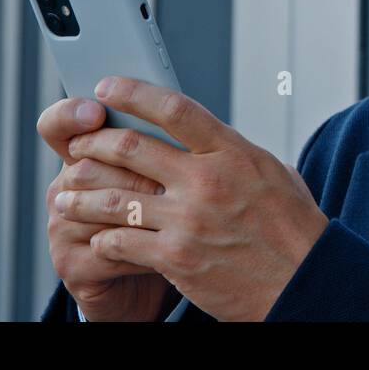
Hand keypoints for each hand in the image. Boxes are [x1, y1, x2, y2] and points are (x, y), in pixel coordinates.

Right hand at [38, 97, 173, 320]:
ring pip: (99, 208)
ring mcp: (61, 227)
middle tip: (169, 182)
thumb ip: (160, 143)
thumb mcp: (163, 172)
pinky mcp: (71, 264)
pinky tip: (173, 247)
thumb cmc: (165, 214)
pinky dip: (147, 248)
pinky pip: (109, 248)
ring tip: (180, 214)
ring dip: (144, 211)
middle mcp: (63, 188)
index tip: (96, 110)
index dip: (70, 114)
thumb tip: (178, 116)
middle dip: (134, 172)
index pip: (58, 126)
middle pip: (86, 167)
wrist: (159, 273)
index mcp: (83, 156)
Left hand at [53, 77, 329, 320]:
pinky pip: (120, 243)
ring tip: (65, 196)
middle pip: (131, 148)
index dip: (134, 94)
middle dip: (93, 144)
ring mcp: (189, 220)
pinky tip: (96, 239)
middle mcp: (207, 181)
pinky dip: (102, 239)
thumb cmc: (293, 229)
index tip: (107, 87)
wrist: (303, 282)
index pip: (174, 109)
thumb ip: (236, 153)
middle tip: (76, 146)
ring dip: (82, 195)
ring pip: (115, 198)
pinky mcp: (177, 259)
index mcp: (233, 153)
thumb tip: (212, 136)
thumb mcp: (275, 174)